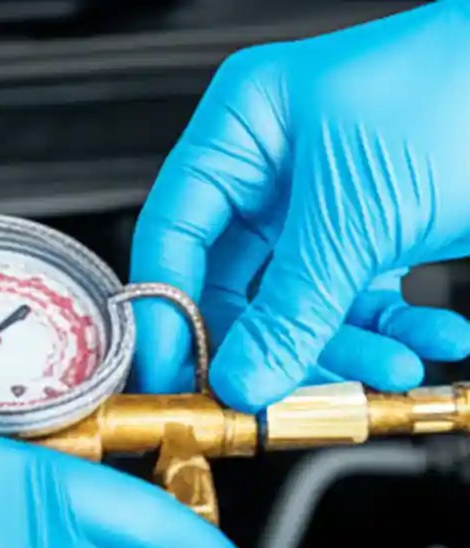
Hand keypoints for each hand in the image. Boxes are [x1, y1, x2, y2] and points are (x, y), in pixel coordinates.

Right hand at [130, 1, 469, 411]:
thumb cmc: (461, 89)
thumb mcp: (358, 215)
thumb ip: (293, 308)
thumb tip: (241, 378)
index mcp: (242, 128)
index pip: (173, 231)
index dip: (169, 309)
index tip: (174, 376)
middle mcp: (273, 165)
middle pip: (236, 281)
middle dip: (271, 342)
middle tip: (273, 397)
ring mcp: (324, 200)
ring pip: (301, 302)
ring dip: (347, 348)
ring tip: (389, 371)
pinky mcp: (376, 229)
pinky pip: (363, 299)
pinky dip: (396, 330)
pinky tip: (429, 341)